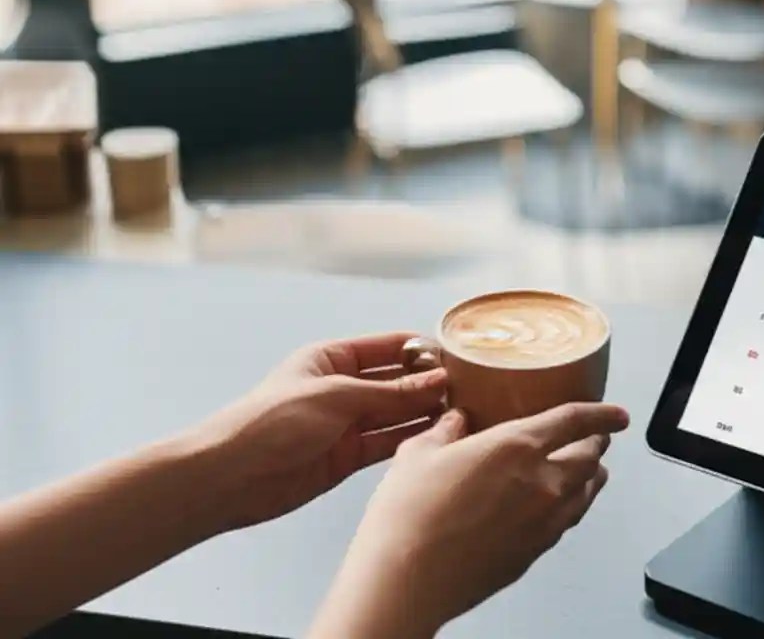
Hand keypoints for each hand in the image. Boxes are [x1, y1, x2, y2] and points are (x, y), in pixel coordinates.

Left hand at [193, 332, 448, 530]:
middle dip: (428, 384)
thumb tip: (439, 380)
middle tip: (472, 389)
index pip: (387, 347)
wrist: (231, 476)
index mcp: (331, 358)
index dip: (421, 351)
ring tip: (466, 413)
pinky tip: (441, 436)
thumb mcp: (337, 396)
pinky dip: (411, 440)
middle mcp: (342, 387)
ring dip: (425, 413)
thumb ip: (391, 393)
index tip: (460, 357)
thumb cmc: (274, 421)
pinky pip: (387, 443)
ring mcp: (346, 423)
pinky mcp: (347, 457)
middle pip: (395, 381)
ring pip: (395, 414)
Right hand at [310, 401, 629, 637]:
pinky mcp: (535, 552)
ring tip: (586, 468)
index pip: (577, 421)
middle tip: (596, 437)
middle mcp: (542, 483)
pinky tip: (558, 505)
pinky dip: (572, 505)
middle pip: (591, 458)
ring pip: (587, 492)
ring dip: (591, 475)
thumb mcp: (419, 454)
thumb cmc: (409, 518)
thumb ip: (446, 431)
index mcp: (517, 447)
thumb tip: (456, 420)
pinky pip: (568, 521)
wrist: (407, 579)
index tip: (616, 414)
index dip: (603, 414)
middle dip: (598, 443)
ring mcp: (544, 522)